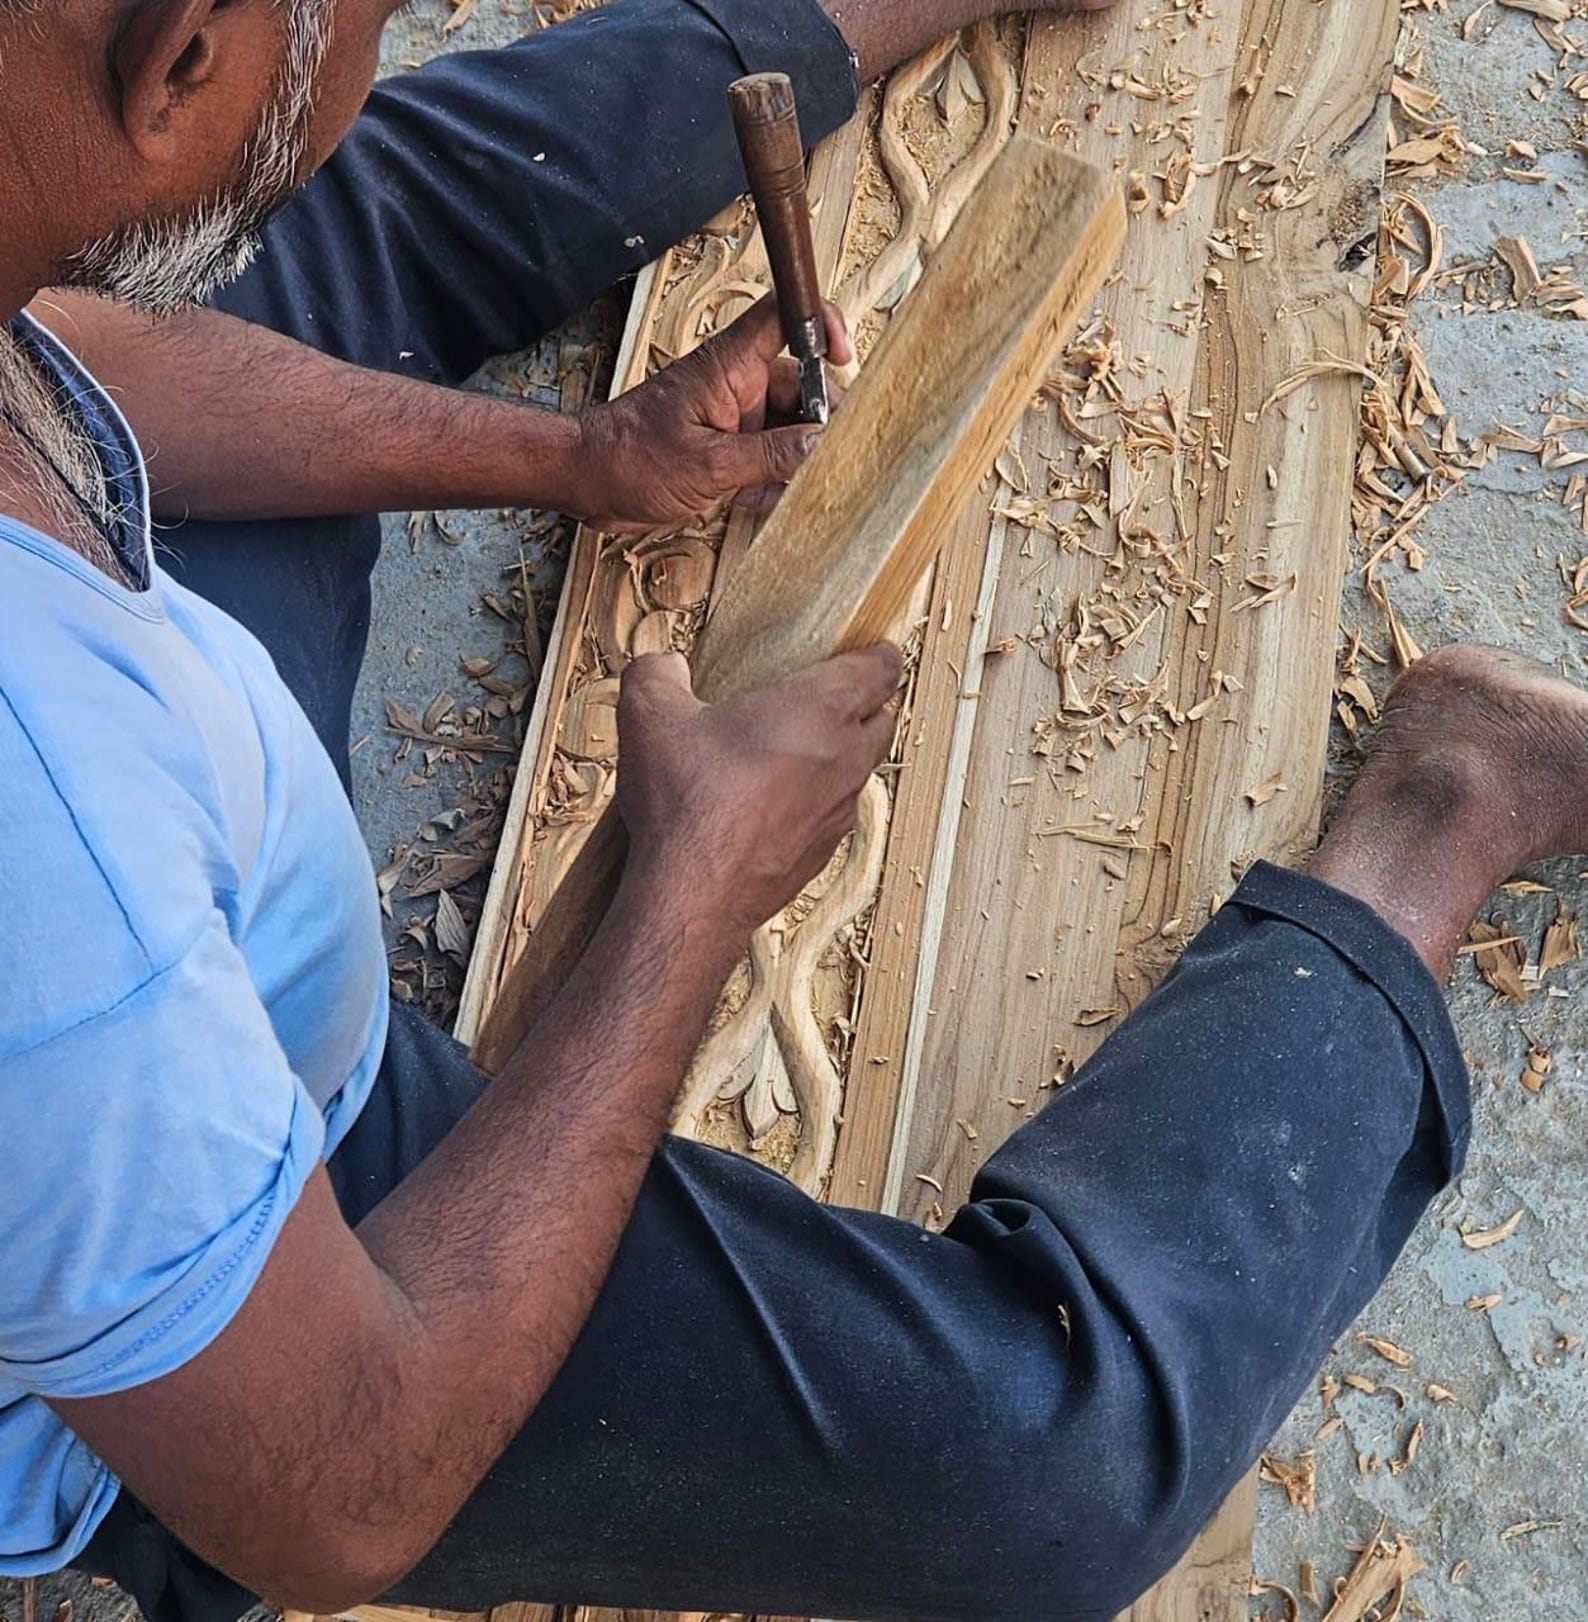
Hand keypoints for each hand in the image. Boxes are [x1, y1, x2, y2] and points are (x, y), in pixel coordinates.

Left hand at [571, 296, 852, 531]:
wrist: (587, 483)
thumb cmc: (631, 460)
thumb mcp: (708, 465)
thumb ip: (770, 455)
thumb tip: (822, 445)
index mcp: (730, 368)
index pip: (784, 317)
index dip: (820, 324)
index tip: (843, 356)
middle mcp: (738, 387)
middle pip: (801, 389)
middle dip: (820, 425)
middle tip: (831, 459)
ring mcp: (734, 419)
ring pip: (789, 432)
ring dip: (798, 463)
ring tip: (798, 491)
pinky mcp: (727, 451)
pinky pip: (769, 460)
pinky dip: (774, 483)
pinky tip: (768, 504)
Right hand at [614, 644, 901, 936]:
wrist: (693, 896)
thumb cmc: (687, 802)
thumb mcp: (649, 716)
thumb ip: (657, 673)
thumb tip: (666, 665)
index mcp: (820, 709)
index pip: (880, 669)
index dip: (877, 654)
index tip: (868, 649)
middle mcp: (844, 757)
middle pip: (881, 719)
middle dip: (861, 704)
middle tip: (821, 697)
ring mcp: (838, 810)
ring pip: (860, 769)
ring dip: (837, 755)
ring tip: (788, 751)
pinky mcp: (822, 852)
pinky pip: (833, 813)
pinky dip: (814, 801)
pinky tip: (768, 803)